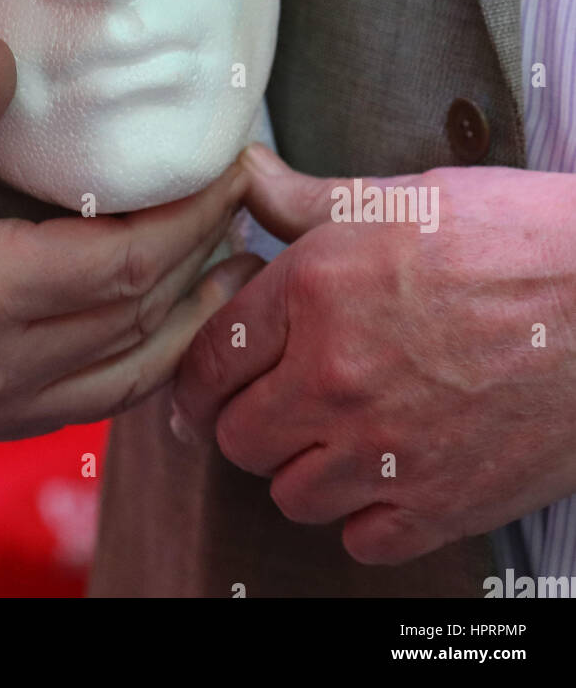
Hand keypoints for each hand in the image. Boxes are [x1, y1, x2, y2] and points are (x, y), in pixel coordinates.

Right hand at [0, 37, 258, 448]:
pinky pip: (86, 406)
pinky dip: (141, 365)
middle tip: (244, 201)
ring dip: (189, 321)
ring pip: (125, 376)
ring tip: (230, 262)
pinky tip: (165, 324)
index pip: (126, 262)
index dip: (192, 217)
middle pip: (138, 318)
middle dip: (203, 256)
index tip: (233, 169)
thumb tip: (3, 60)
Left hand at [171, 144, 575, 563]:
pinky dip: (364, 515)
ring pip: (289, 494)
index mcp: (313, 294)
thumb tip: (245, 174)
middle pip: (236, 437)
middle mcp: (335, 379)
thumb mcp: (398, 200)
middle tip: (273, 401)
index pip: (208, 360)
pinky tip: (386, 474)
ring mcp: (387, 451)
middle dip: (244, 419)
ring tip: (332, 435)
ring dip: (301, 468)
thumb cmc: (513, 238)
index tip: (211, 379)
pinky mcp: (441, 504)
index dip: (200, 373)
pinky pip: (361, 538)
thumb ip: (305, 200)